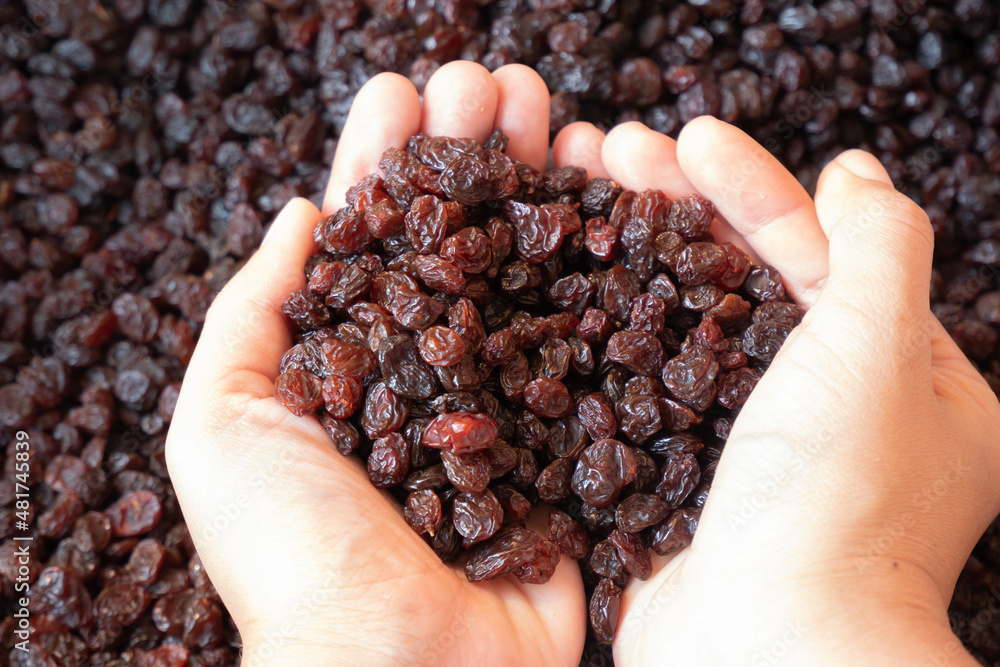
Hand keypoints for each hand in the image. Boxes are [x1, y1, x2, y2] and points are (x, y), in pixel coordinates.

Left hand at [165, 62, 585, 666]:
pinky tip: (618, 202)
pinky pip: (597, 341)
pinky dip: (609, 269)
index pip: (373, 238)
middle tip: (493, 81)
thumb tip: (299, 218)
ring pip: (531, 270)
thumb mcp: (220, 428)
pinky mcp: (574, 440)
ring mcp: (510, 401)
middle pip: (460, 239)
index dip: (387, 161)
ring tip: (555, 111)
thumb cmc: (296, 559)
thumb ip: (250, 316)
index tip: (404, 92)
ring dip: (542, 186)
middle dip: (474, 152)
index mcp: (354, 362)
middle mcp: (434, 371)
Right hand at [554, 118, 999, 664]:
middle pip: (747, 282)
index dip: (753, 188)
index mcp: (907, 380)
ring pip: (690, 329)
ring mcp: (754, 448)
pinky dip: (612, 335)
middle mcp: (834, 412)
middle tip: (610, 150)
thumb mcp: (880, 353)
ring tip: (576, 195)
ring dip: (638, 260)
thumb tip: (857, 174)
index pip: (822, 255)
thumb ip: (879, 247)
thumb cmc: (838, 501)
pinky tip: (566, 291)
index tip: (687, 139)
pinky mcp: (688, 479)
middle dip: (680, 210)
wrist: (766, 650)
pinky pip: (650, 387)